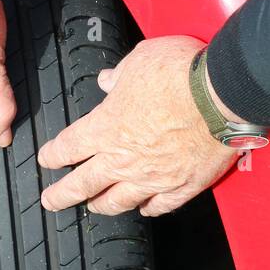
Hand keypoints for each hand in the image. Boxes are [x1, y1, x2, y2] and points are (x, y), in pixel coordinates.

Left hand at [37, 36, 236, 215]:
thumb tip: (107, 79)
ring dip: (102, 206)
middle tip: (51, 202)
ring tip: (94, 207)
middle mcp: (123, 159)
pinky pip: (160, 205)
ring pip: (118, 201)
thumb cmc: (180, 73)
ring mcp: (152, 177)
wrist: (223, 95)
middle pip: (83, 184)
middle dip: (62, 195)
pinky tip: (144, 209)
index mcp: (106, 127)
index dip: (53, 155)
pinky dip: (149, 209)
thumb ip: (119, 75)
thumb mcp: (139, 60)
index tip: (46, 160)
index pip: (68, 147)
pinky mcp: (182, 186)